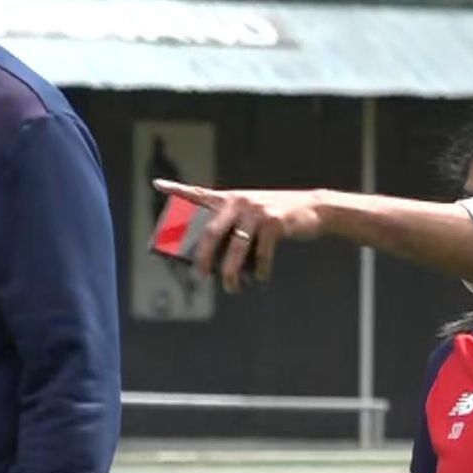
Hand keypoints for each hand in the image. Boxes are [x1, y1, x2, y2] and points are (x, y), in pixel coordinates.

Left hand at [154, 179, 324, 291]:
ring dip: (230, 272)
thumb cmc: (279, 217)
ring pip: (234, 247)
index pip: (198, 193)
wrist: (315, 208)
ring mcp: (256, 210)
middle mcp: (239, 201)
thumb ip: (234, 228)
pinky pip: (261, 252)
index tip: (157, 184)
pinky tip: (259, 278)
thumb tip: (216, 261)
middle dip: (202, 257)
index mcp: (230, 198)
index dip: (177, 189)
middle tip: (200, 276)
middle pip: (210, 231)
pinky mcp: (274, 221)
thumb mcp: (254, 214)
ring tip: (231, 287)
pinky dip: (259, 269)